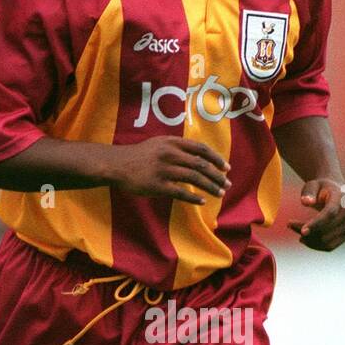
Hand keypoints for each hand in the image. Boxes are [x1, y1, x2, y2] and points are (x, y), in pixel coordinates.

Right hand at [108, 136, 230, 205]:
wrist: (117, 165)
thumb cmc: (140, 155)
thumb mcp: (159, 144)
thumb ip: (178, 148)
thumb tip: (199, 157)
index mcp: (172, 142)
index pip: (201, 149)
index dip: (216, 158)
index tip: (226, 168)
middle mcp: (170, 154)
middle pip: (201, 165)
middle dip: (217, 176)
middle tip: (227, 184)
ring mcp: (164, 170)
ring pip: (194, 178)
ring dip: (210, 186)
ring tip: (220, 193)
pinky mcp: (158, 185)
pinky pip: (181, 193)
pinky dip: (194, 198)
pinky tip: (202, 201)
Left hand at [287, 177, 344, 249]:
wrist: (336, 192)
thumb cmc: (321, 188)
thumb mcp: (312, 185)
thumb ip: (308, 192)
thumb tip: (306, 202)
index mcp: (341, 198)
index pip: (330, 213)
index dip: (316, 223)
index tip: (302, 231)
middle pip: (326, 229)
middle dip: (306, 231)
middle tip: (289, 224)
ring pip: (326, 241)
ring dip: (308, 239)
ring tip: (295, 229)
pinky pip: (329, 247)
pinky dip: (315, 245)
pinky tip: (304, 239)